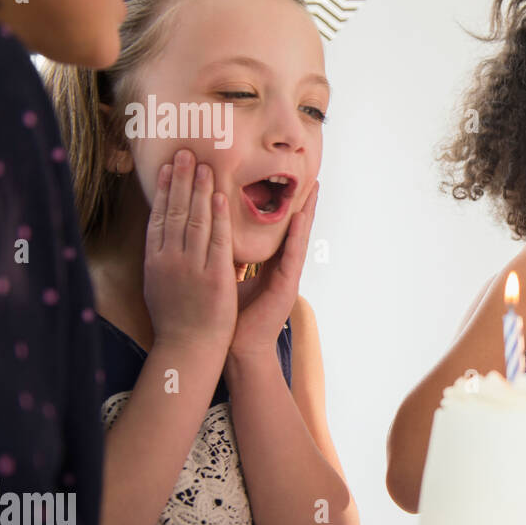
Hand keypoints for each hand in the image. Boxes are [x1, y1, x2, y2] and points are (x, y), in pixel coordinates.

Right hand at [144, 149, 236, 354]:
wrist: (189, 348)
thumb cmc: (176, 319)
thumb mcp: (160, 285)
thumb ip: (163, 260)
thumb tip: (164, 239)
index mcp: (154, 261)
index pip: (158, 218)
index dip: (163, 191)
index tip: (166, 168)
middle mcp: (169, 260)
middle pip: (174, 212)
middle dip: (181, 180)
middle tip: (186, 153)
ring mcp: (191, 267)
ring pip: (194, 220)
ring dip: (200, 190)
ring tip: (203, 164)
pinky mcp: (214, 276)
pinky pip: (217, 239)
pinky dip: (217, 216)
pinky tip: (219, 196)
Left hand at [232, 180, 318, 359]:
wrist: (235, 348)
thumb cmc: (228, 317)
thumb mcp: (224, 277)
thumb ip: (225, 258)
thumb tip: (212, 236)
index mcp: (266, 264)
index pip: (274, 229)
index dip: (279, 206)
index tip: (281, 181)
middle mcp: (279, 266)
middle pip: (291, 228)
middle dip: (301, 202)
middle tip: (310, 176)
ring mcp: (287, 275)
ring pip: (297, 236)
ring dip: (307, 211)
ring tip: (313, 188)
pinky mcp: (287, 285)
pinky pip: (293, 253)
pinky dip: (298, 233)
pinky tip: (302, 215)